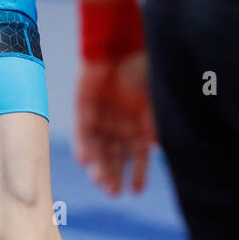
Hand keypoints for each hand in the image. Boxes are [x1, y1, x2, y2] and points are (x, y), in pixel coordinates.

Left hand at [75, 51, 156, 195]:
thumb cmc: (145, 72)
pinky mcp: (83, 108)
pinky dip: (84, 146)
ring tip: (101, 181)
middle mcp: (118, 126)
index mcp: (137, 126)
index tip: (135, 192)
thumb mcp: (155, 103)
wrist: (123, 46)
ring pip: (98, 148)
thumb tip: (155, 148)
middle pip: (114, 157)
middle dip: (113, 175)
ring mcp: (100, 118)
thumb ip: (154, 125)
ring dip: (99, 166)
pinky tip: (86, 161)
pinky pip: (82, 131)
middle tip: (112, 192)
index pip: (136, 157)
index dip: (137, 175)